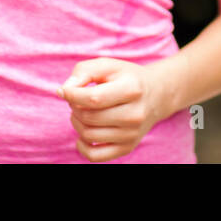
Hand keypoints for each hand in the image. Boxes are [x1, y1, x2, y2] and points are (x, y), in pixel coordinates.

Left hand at [56, 57, 171, 161]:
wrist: (156, 94)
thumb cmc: (126, 78)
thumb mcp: (108, 65)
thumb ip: (83, 71)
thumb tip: (64, 91)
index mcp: (132, 89)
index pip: (93, 98)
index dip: (72, 95)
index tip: (64, 91)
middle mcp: (135, 114)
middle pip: (89, 117)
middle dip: (75, 108)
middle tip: (77, 100)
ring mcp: (132, 134)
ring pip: (89, 135)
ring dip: (77, 123)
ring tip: (82, 112)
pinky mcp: (127, 147)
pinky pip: (95, 155)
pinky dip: (82, 146)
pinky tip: (83, 133)